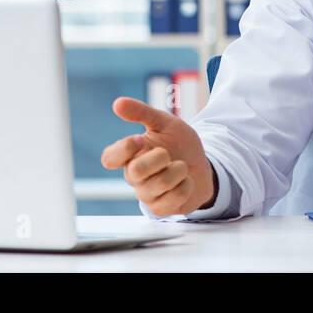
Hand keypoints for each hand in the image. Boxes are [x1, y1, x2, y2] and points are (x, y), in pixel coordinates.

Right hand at [101, 97, 216, 216]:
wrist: (203, 166)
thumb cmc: (180, 144)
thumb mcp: (164, 123)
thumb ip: (142, 113)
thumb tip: (117, 103)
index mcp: (130, 155)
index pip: (109, 158)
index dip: (123, 149)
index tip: (140, 139)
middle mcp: (134, 177)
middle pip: (135, 172)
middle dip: (159, 158)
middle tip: (168, 153)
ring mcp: (147, 195)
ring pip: (158, 185)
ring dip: (178, 170)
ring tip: (182, 167)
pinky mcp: (161, 209)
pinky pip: (172, 199)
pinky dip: (186, 186)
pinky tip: (186, 182)